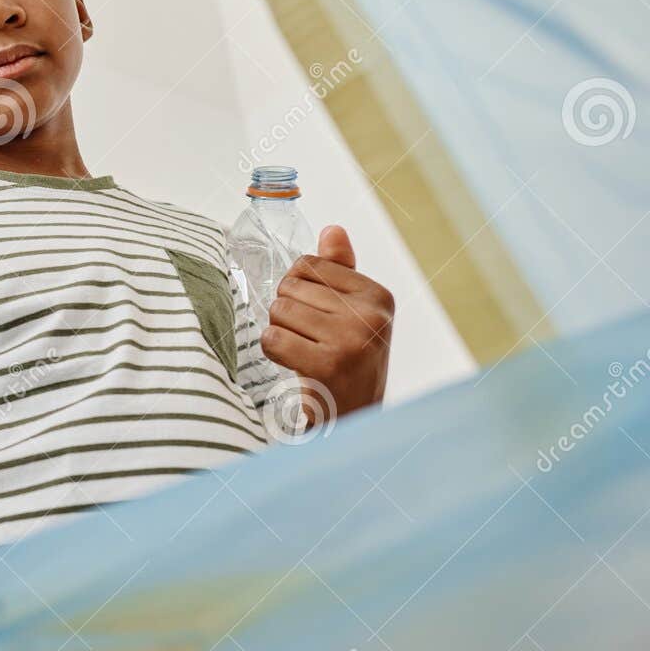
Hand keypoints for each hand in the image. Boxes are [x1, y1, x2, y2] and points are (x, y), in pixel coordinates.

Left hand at [260, 225, 392, 428]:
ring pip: (279, 311)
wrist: (352, 421)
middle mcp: (371, 316)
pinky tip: (294, 364)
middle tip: (309, 340)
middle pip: (290, 287)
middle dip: (288, 313)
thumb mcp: (353, 315)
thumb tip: (332, 229)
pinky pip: (273, 339)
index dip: (299, 289)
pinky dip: (273, 351)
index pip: (309, 265)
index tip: (317, 317)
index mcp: (378, 296)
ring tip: (304, 352)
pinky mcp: (329, 366)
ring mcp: (352, 340)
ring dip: (280, 332)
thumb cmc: (348, 364)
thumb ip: (340, 271)